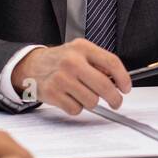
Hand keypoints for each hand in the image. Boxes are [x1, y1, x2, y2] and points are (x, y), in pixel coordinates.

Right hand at [11, 38, 131, 115]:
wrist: (32, 65)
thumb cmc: (60, 60)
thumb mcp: (79, 52)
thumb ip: (98, 63)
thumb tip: (118, 81)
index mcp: (82, 48)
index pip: (112, 62)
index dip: (123, 78)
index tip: (126, 88)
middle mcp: (72, 62)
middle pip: (104, 86)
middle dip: (114, 98)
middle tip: (115, 102)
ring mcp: (61, 78)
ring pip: (92, 101)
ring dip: (92, 102)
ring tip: (83, 94)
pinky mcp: (53, 93)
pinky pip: (76, 109)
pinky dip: (76, 108)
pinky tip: (70, 98)